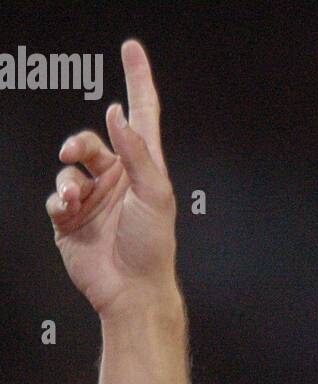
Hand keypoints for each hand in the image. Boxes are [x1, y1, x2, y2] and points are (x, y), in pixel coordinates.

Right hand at [47, 39, 177, 317]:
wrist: (131, 291)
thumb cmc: (153, 249)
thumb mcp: (155, 196)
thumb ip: (137, 153)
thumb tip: (120, 115)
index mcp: (144, 170)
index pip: (142, 116)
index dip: (137, 81)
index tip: (131, 49)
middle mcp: (118, 180)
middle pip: (91, 140)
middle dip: (78, 144)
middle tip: (73, 154)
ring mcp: (94, 198)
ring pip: (68, 168)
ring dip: (67, 179)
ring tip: (76, 198)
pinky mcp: (72, 218)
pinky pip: (55, 195)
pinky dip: (58, 199)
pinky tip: (68, 210)